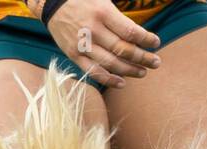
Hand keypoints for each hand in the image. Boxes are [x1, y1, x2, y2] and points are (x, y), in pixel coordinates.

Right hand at [36, 0, 160, 88]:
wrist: (50, 2)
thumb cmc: (83, 1)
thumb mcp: (103, 1)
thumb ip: (120, 19)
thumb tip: (141, 37)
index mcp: (102, 13)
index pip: (131, 32)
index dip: (147, 40)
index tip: (155, 43)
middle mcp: (93, 30)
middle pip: (124, 50)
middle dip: (144, 58)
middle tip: (156, 62)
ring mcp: (82, 44)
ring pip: (112, 63)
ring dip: (131, 70)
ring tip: (143, 72)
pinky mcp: (73, 54)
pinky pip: (94, 71)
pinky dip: (110, 80)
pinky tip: (123, 83)